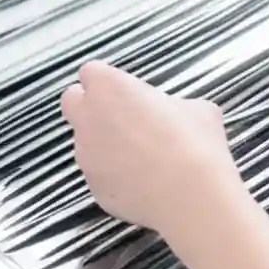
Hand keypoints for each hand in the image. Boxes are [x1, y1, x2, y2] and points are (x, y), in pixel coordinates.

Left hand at [61, 61, 237, 232]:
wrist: (190, 196)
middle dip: (91, 105)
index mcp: (111, 88)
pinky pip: (99, 174)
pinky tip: (144, 183)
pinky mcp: (93, 187)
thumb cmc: (195, 142)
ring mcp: (86, 156)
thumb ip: (171, 105)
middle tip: (124, 117)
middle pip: (71, 101)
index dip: (108, 81)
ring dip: (105, 142)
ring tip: (144, 158)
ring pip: (85, 141)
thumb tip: (173, 116)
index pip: (91, 72)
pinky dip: (115, 175)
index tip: (128, 92)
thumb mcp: (197, 109)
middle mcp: (88, 119)